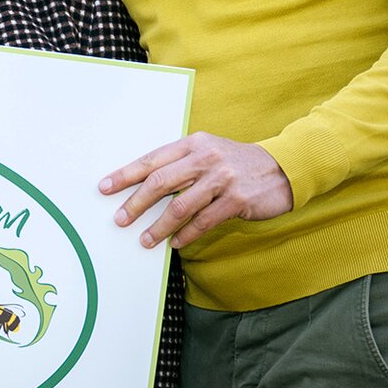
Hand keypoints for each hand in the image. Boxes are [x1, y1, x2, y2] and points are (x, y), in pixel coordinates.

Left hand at [101, 132, 294, 248]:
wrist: (283, 168)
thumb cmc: (237, 163)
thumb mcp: (209, 153)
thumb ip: (181, 164)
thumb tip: (144, 186)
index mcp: (193, 143)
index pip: (152, 159)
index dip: (125, 174)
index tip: (105, 187)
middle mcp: (205, 158)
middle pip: (160, 182)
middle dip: (136, 203)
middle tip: (120, 219)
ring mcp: (222, 178)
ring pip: (180, 206)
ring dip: (159, 226)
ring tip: (145, 240)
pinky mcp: (236, 200)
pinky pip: (203, 221)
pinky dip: (186, 234)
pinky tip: (175, 243)